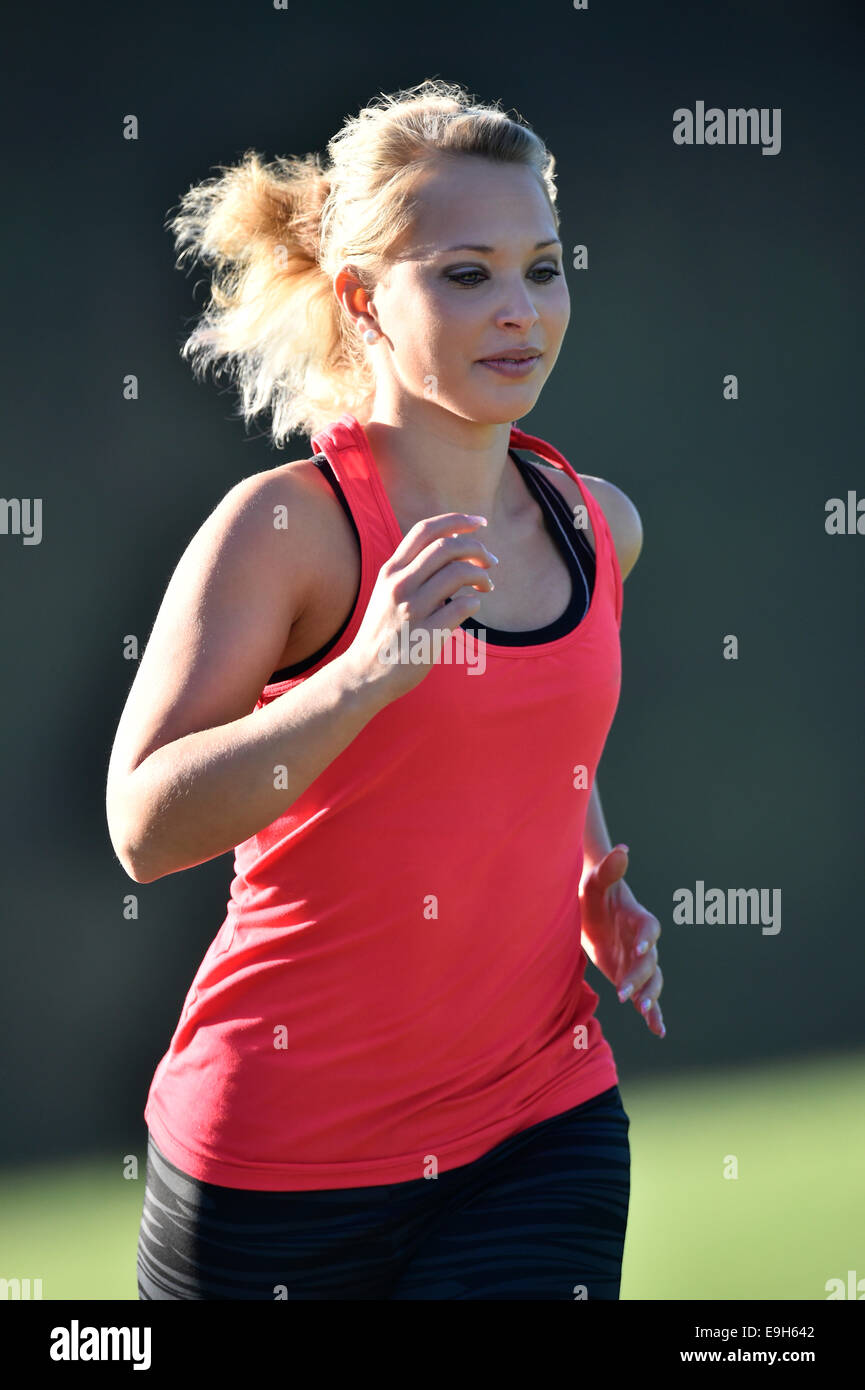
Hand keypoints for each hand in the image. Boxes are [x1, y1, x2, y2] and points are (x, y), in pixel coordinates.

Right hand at [343, 513, 497, 702]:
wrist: (364, 674)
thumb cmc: (384, 632)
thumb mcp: (387, 592)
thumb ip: (411, 570)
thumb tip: (452, 551)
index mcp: (390, 571)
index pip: (425, 530)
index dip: (457, 521)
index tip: (481, 523)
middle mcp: (399, 585)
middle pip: (447, 547)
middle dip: (477, 549)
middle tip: (491, 561)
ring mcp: (412, 610)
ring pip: (458, 573)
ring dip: (482, 576)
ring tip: (486, 586)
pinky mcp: (426, 635)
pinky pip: (462, 607)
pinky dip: (474, 602)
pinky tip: (472, 607)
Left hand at [578, 845, 665, 1037]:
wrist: (588, 910)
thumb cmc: (591, 893)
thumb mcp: (595, 883)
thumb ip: (610, 869)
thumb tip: (623, 849)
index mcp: (638, 918)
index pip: (650, 929)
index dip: (647, 939)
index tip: (640, 950)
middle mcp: (643, 942)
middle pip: (650, 961)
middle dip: (641, 977)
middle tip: (625, 992)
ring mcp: (639, 961)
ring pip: (652, 981)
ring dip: (650, 996)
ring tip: (645, 1012)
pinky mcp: (630, 976)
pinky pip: (647, 996)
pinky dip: (654, 1013)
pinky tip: (659, 1031)